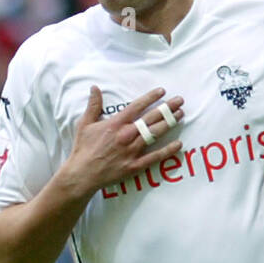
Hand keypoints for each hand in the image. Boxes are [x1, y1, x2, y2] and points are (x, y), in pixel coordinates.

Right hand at [66, 86, 184, 194]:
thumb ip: (93, 105)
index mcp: (116, 123)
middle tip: (180, 101)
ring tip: (180, 115)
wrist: (83, 174)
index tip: (162, 91)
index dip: (150, 97)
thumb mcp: (85, 124)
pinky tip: (178, 144)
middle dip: (167, 108)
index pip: (137, 106)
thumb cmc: (83, 149)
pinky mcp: (135, 165)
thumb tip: (94, 88)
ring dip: (169, 123)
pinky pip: (154, 157)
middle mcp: (126, 135)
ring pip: (155, 134)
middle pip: (151, 118)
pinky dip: (167, 150)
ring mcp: (132, 150)